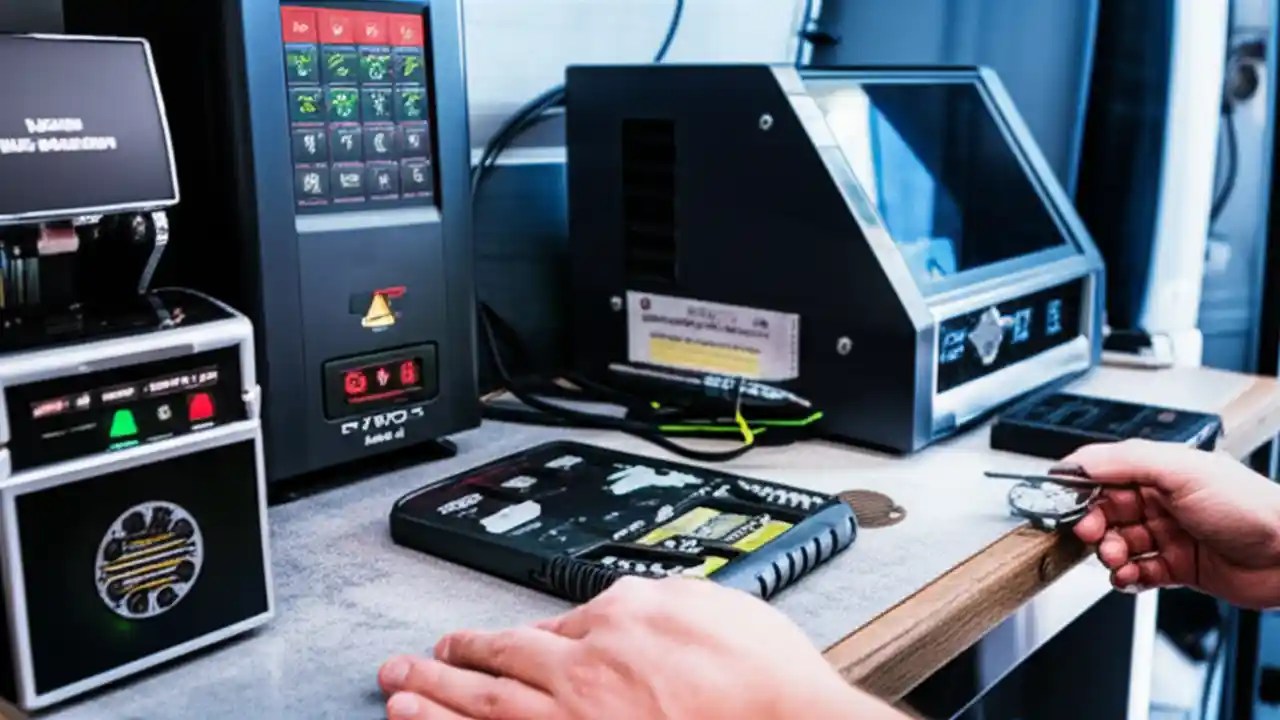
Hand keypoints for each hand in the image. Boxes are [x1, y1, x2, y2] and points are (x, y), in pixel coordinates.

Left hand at [378, 576, 902, 718]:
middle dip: (448, 662)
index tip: (491, 645)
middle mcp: (587, 670)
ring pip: (487, 709)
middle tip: (406, 666)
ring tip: (397, 702)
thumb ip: (665, 598)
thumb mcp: (719, 604)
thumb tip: (636, 599)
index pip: (554, 625)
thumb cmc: (769, 681)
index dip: (517, 638)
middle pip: (501, 661)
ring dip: (434, 704)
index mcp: (620, 619)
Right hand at [1063, 439, 1279, 607]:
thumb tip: (1078, 461)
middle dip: (1093, 526)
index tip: (1063, 503)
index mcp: (1160, 472)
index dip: (1081, 490)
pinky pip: (1138, 573)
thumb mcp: (1181, 470)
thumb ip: (1125, 461)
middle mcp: (1162, 502)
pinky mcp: (1177, 568)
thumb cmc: (1250, 507)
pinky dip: (1127, 577)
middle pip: (1106, 513)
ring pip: (1118, 545)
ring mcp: (1169, 536)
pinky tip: (1129, 575)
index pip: (1104, 476)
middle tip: (1092, 534)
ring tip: (1117, 558)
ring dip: (1110, 554)